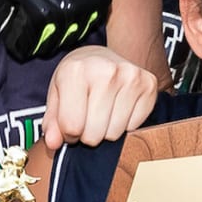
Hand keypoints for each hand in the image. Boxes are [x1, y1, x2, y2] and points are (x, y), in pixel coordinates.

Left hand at [42, 46, 157, 149]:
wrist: (102, 57)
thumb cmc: (77, 78)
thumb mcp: (57, 94)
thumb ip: (52, 122)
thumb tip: (53, 143)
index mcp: (75, 71)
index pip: (72, 126)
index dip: (68, 134)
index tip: (71, 123)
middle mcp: (106, 71)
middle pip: (94, 134)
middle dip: (87, 134)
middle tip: (87, 118)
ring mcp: (131, 77)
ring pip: (114, 133)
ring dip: (106, 131)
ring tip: (102, 112)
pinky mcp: (148, 85)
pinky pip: (134, 127)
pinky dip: (125, 125)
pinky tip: (118, 108)